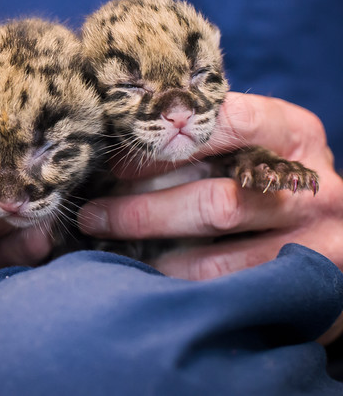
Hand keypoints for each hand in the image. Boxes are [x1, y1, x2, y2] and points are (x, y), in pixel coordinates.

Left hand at [78, 92, 342, 282]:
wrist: (333, 229)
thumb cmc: (269, 173)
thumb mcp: (251, 141)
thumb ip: (203, 134)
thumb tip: (116, 132)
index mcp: (293, 133)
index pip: (228, 123)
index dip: (166, 143)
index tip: (114, 159)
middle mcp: (313, 186)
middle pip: (218, 201)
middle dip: (143, 209)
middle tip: (92, 213)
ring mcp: (317, 240)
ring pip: (219, 256)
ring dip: (153, 249)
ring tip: (104, 241)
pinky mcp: (306, 286)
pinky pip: (228, 288)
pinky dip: (178, 282)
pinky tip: (143, 273)